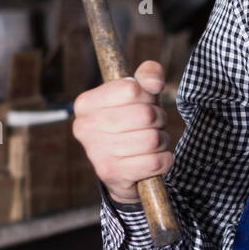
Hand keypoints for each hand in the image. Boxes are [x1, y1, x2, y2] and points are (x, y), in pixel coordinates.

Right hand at [72, 60, 172, 203]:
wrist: (122, 170)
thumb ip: (148, 75)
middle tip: (153, 125)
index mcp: (86, 103)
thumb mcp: (140, 95)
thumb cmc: (133, 122)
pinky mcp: (111, 174)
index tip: (145, 104)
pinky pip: (155, 162)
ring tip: (152, 142)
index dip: (149, 96)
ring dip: (162, 141)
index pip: (132, 89)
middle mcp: (84, 127)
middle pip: (145, 114)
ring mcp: (96, 152)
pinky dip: (164, 160)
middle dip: (159, 119)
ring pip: (152, 139)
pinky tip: (153, 159)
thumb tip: (154, 83)